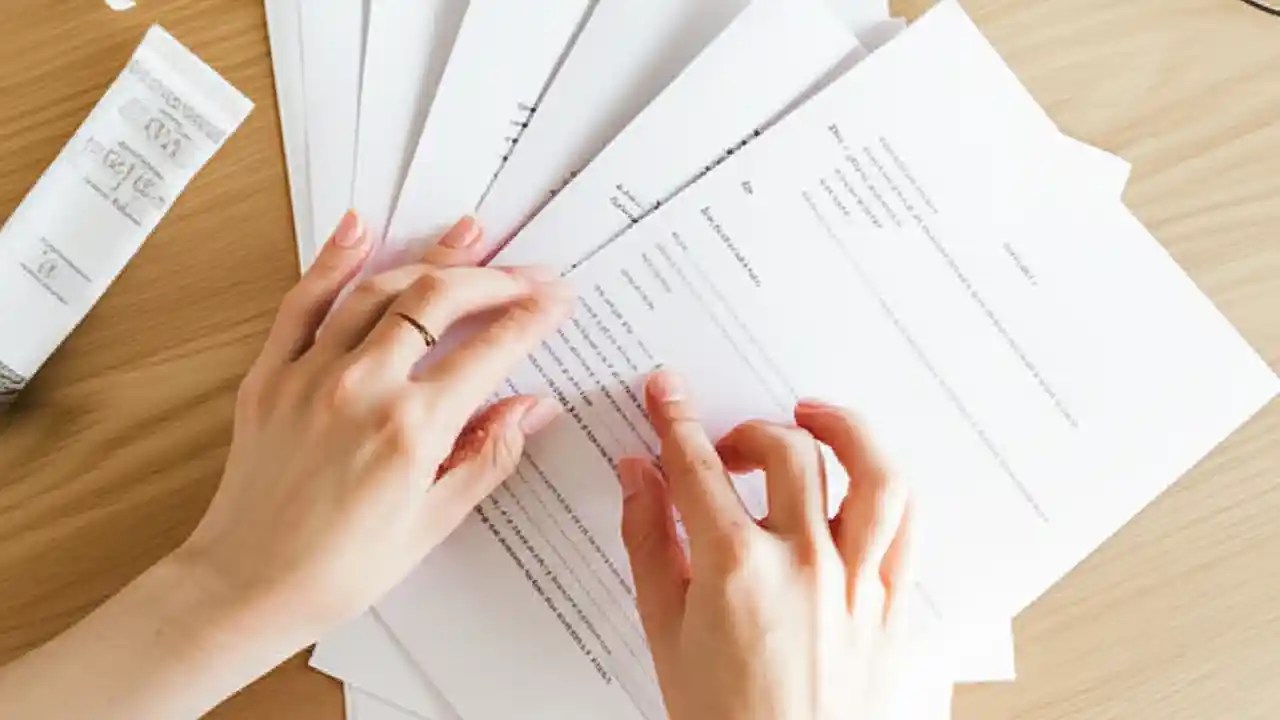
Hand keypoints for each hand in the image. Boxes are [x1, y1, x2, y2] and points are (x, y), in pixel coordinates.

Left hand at [178, 212, 572, 638]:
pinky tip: (362, 229)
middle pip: (438, 300)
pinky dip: (332, 261)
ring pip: (379, 289)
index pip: (490, 351)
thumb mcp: (434, 521)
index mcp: (412, 429)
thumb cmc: (343, 567)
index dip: (531, 318)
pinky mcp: (271, 374)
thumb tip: (531, 408)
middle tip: (525, 273)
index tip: (555, 300)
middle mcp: (363, 387)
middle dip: (492, 278)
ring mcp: (311, 374)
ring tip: (467, 234)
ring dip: (429, 258)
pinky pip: (303, 302)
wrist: (248, 585)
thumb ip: (488, 456)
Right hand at [619, 371, 913, 719]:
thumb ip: (649, 541)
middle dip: (747, 432)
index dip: (676, 419)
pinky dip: (889, 491)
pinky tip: (861, 481)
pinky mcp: (891, 606)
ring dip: (844, 432)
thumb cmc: (720, 718)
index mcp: (737, 569)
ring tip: (814, 419)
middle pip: (788, 452)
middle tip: (724, 447)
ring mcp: (858, 584)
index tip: (667, 394)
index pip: (699, 466)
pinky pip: (909, 529)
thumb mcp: (663, 629)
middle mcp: (805, 564)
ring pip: (873, 475)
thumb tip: (637, 476)